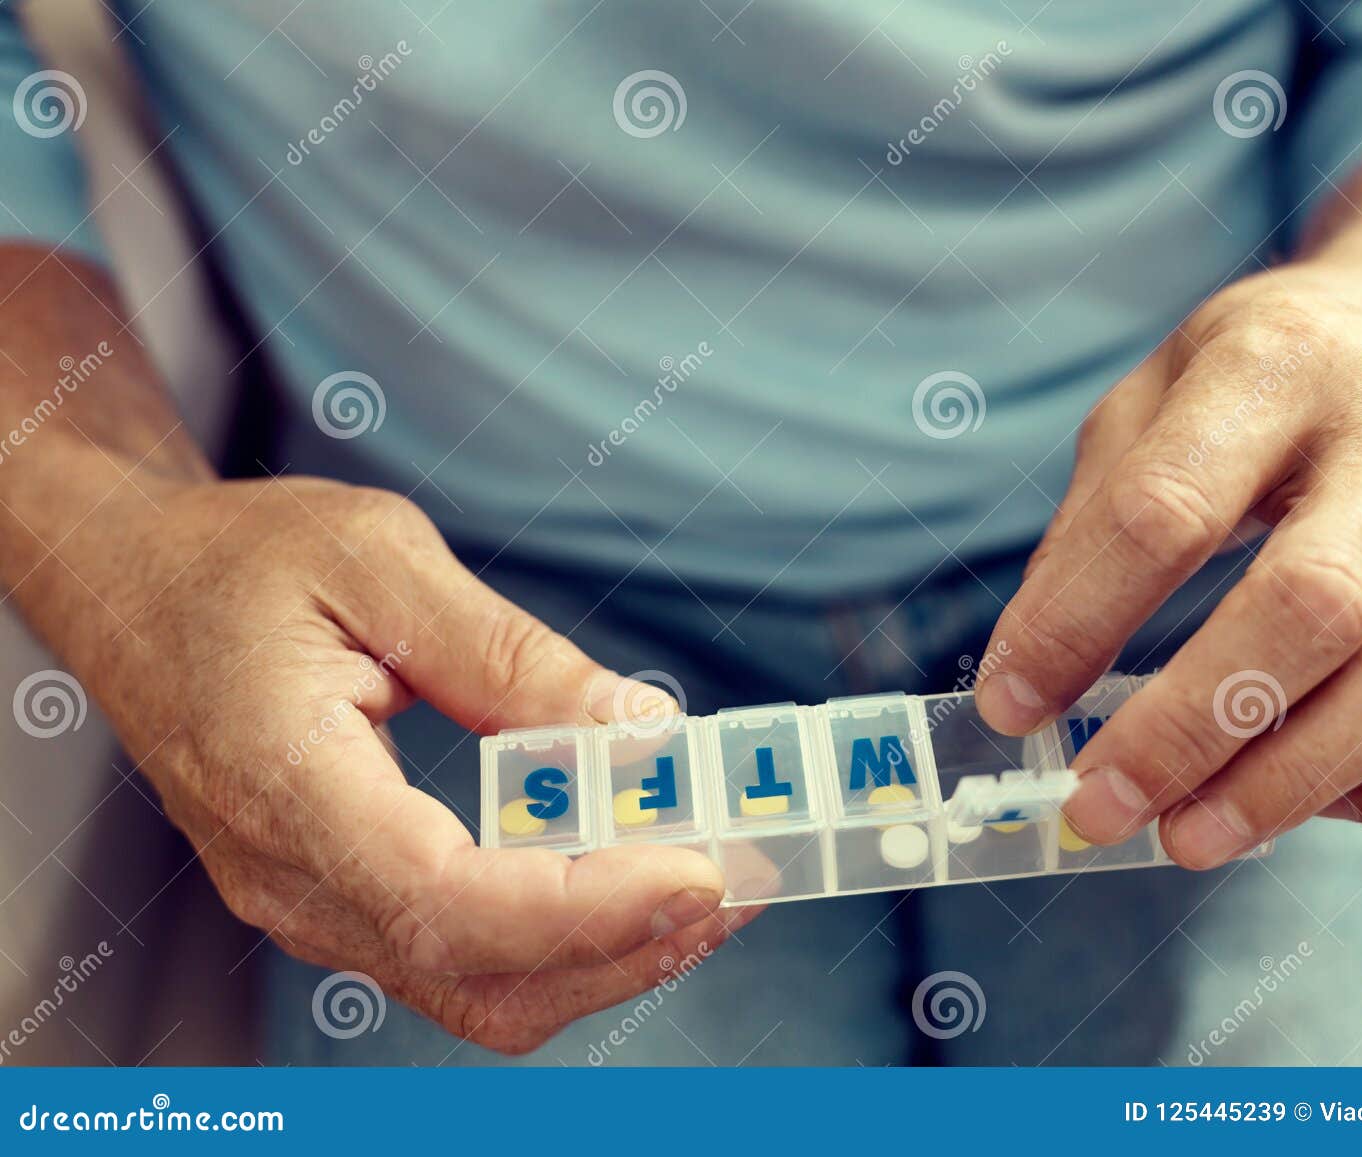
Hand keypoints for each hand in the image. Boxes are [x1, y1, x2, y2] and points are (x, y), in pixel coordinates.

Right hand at [59, 476, 739, 1052]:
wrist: (129, 585)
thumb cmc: (234, 561)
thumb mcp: (378, 560)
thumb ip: (506, 654)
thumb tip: (632, 725)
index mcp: (288, 786)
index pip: (449, 900)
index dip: (587, 907)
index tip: (696, 871)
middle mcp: (292, 877)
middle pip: (480, 976)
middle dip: (626, 946)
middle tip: (737, 880)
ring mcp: (308, 902)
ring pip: (476, 988)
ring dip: (605, 954)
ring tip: (705, 886)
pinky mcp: (336, 895)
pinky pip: (457, 956)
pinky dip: (557, 938)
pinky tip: (624, 879)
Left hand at [975, 253, 1361, 867]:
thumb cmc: (1269, 379)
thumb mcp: (1150, 398)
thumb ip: (1089, 525)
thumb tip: (1026, 673)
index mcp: (1278, 368)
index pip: (1166, 508)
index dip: (1076, 622)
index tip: (1009, 705)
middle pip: (1313, 605)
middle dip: (1190, 728)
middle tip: (1100, 804)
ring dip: (1293, 782)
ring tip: (1187, 835)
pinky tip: (1313, 799)